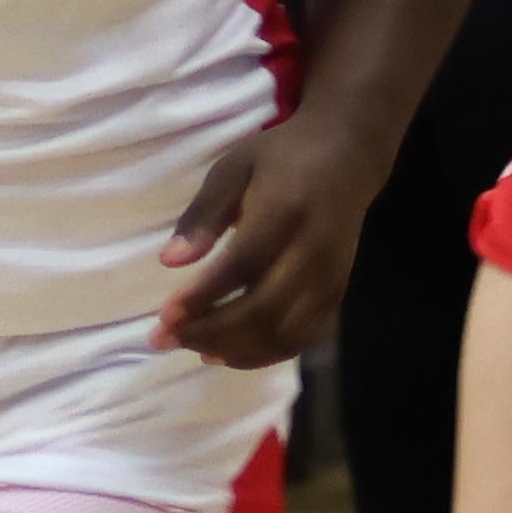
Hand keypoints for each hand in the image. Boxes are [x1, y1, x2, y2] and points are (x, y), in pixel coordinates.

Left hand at [153, 113, 377, 367]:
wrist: (348, 157)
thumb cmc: (281, 158)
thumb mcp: (234, 167)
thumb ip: (203, 214)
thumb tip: (169, 261)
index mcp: (285, 211)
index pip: (243, 266)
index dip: (203, 296)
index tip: (164, 315)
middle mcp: (313, 251)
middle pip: (262, 310)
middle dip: (209, 332)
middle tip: (163, 338)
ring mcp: (330, 278)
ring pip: (282, 334)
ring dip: (232, 350)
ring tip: (190, 347)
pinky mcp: (337, 295)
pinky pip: (300, 339)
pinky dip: (261, 355)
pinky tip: (226, 353)